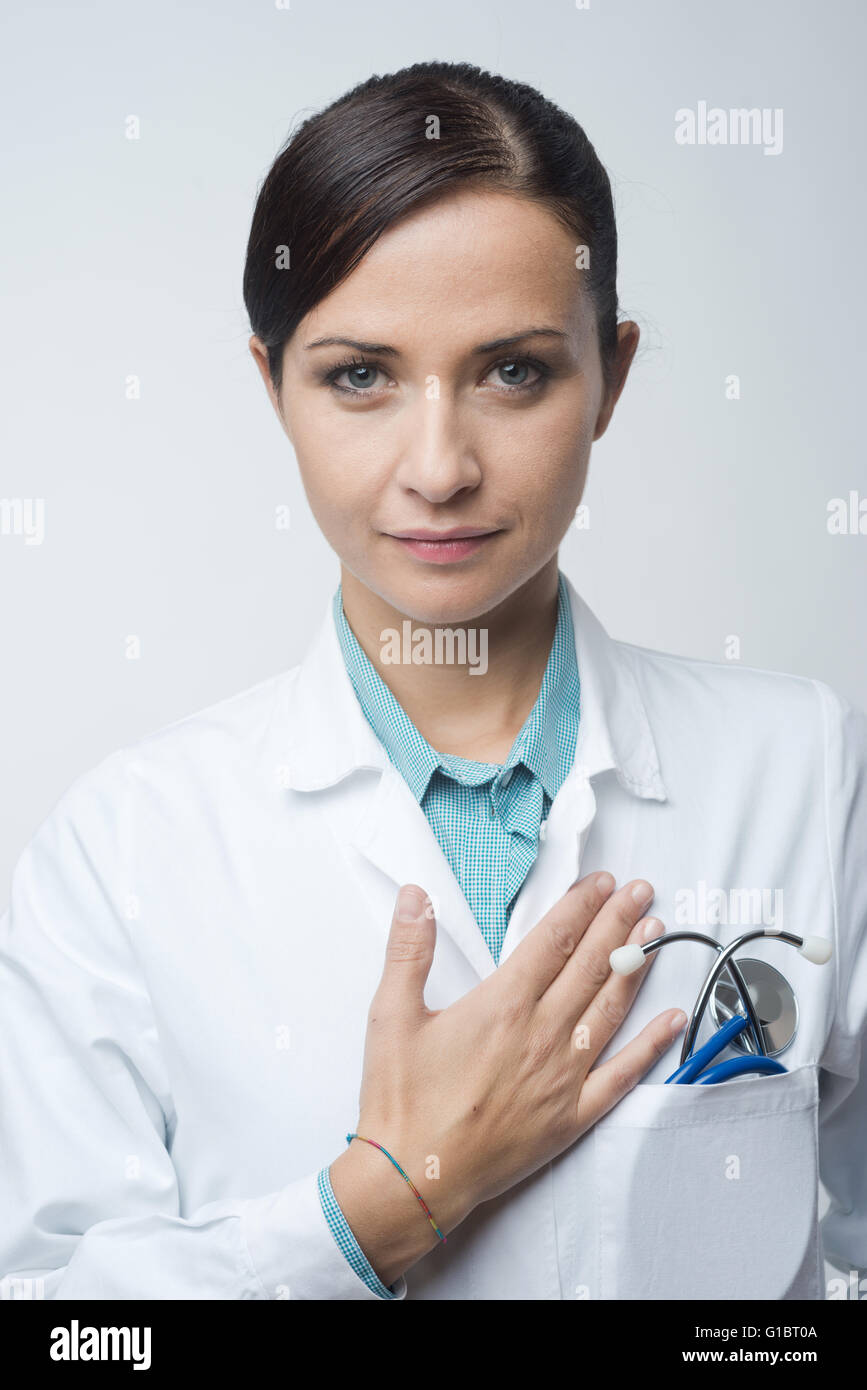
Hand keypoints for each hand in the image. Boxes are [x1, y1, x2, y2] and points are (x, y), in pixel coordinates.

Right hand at [344, 872, 683, 1247]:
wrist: (414, 1177)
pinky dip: (650, 1045)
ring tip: (654, 935)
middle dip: (617, 923)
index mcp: (502, 1005)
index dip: (579, 907)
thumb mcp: (392, 1014)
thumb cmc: (401, 1100)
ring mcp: (562, 1076)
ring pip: (608, 1009)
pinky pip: (621, 1075)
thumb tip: (416, 896)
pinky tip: (671, 1019)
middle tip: (640, 892)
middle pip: (589, 965)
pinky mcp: (571, 1116)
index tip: (600, 883)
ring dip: (633, 968)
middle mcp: (541, 1034)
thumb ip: (409, 949)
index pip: (552, 940)